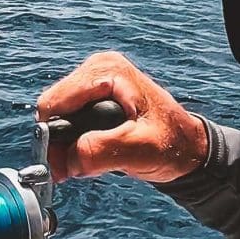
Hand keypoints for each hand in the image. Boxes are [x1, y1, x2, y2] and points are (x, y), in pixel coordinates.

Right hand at [36, 51, 208, 183]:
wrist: (187, 148)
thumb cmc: (171, 144)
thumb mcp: (138, 150)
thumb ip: (99, 151)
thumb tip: (65, 161)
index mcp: (108, 72)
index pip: (54, 103)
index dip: (52, 137)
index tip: (59, 166)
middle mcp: (98, 69)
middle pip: (52, 108)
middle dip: (58, 142)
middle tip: (71, 169)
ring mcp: (95, 81)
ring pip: (57, 116)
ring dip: (64, 144)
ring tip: (85, 162)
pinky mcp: (94, 95)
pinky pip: (68, 119)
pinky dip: (72, 140)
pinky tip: (88, 152)